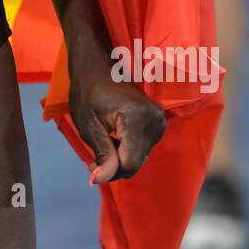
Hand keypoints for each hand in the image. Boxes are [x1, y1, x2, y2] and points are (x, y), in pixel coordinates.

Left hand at [68, 67, 166, 183]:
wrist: (98, 67)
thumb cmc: (88, 93)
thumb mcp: (89, 126)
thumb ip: (101, 155)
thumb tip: (98, 181)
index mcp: (137, 118)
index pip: (130, 164)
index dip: (110, 170)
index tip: (92, 161)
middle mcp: (155, 119)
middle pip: (136, 162)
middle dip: (115, 162)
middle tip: (97, 144)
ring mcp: (160, 120)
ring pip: (139, 157)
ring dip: (121, 155)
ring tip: (106, 134)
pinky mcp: (160, 123)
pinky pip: (143, 148)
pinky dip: (128, 148)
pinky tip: (116, 133)